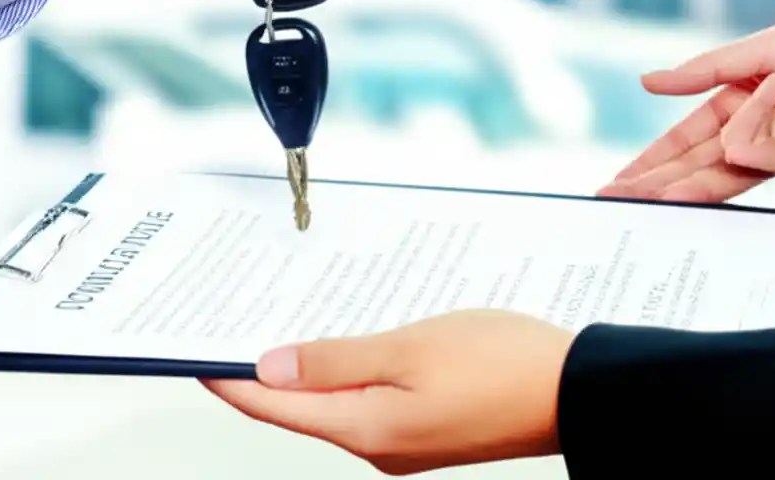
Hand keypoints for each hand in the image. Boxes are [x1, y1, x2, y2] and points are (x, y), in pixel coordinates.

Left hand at [202, 310, 574, 475]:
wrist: (578, 391)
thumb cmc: (504, 367)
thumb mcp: (408, 349)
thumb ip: (334, 360)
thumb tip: (271, 368)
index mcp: (365, 430)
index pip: (273, 406)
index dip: (230, 380)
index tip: (196, 356)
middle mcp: (378, 446)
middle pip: (299, 408)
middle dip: (262, 371)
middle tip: (233, 330)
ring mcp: (403, 442)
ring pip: (334, 404)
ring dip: (306, 369)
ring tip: (281, 328)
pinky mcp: (425, 429)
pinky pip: (368, 402)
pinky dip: (346, 372)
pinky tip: (344, 345)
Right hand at [600, 19, 774, 202]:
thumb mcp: (766, 47)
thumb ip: (706, 69)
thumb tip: (649, 81)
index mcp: (738, 101)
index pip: (683, 137)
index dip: (650, 158)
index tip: (618, 180)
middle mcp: (756, 131)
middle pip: (695, 164)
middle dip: (654, 182)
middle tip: (615, 199)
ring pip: (723, 174)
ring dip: (686, 185)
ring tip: (652, 198)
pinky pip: (768, 161)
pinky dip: (747, 148)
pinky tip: (728, 145)